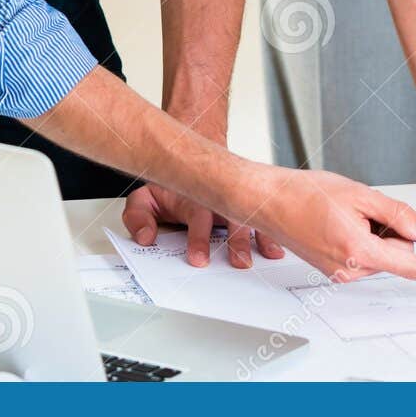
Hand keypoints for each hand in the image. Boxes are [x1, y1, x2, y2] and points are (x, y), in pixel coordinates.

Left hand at [122, 182, 284, 267]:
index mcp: (193, 197)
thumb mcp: (144, 199)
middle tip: (240, 262)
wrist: (192, 154)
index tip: (199, 259)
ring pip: (251, 212)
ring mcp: (233, 200)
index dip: (199, 238)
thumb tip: (146, 237)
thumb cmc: (170, 188)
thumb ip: (138, 217)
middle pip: (230, 214)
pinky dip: (271, 231)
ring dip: (260, 234)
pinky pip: (262, 216)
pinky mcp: (245, 205)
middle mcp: (217, 197)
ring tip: (268, 253)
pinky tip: (277, 246)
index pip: (197, 216)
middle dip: (236, 240)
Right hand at [249, 167, 415, 285]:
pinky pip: (364, 254)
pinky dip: (363, 237)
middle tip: (365, 207)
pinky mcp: (333, 269)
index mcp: (359, 251)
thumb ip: (398, 214)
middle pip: (397, 253)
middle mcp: (350, 269)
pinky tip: (340, 221)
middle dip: (393, 230)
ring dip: (375, 232)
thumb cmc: (305, 193)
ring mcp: (340, 272)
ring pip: (381, 253)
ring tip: (346, 213)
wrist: (268, 200)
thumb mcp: (360, 195)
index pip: (411, 265)